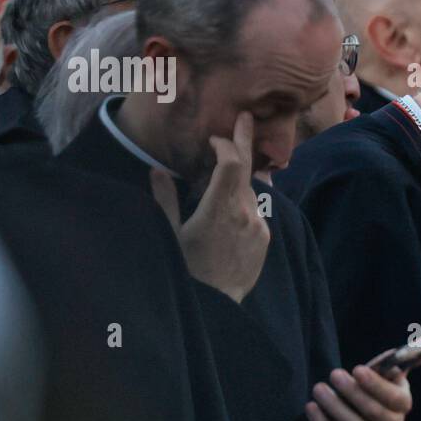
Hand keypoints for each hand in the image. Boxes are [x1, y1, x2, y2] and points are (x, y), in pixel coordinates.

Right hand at [150, 111, 268, 303]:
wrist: (218, 304)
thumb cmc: (188, 270)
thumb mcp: (170, 235)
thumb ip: (165, 200)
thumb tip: (155, 170)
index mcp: (218, 210)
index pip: (231, 165)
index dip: (226, 145)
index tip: (215, 138)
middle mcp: (243, 214)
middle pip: (247, 169)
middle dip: (244, 141)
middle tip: (245, 116)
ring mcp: (258, 226)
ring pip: (250, 191)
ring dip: (238, 180)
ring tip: (225, 174)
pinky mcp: (265, 238)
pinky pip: (256, 211)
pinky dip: (243, 202)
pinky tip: (230, 208)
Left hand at [306, 364, 411, 420]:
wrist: (369, 413)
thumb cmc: (379, 384)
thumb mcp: (392, 369)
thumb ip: (412, 353)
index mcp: (403, 402)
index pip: (394, 398)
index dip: (375, 385)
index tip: (357, 369)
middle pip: (374, 413)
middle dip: (351, 393)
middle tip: (333, 374)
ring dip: (334, 408)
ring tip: (319, 389)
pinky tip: (312, 408)